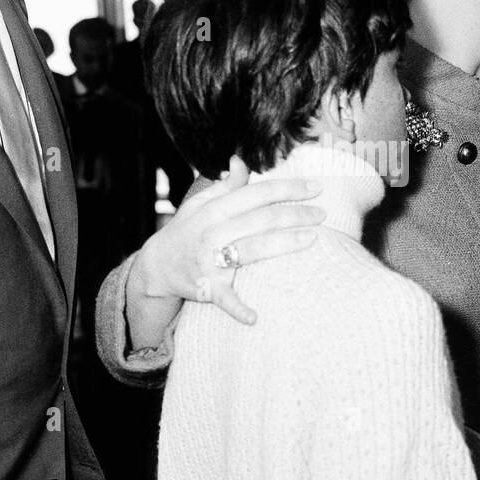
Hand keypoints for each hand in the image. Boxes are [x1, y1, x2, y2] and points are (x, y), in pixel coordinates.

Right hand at [130, 154, 324, 324]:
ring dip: (284, 244)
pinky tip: (255, 318)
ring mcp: (210, 260)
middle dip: (295, 214)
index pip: (257, 194)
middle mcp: (213, 232)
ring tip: (312, 238)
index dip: (288, 189)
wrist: (156, 267)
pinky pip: (225, 298)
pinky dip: (239, 309)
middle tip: (322, 215)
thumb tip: (241, 162)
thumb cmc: (185, 231)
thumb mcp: (199, 204)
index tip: (315, 187)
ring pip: (253, 249)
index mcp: (214, 209)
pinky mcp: (208, 287)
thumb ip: (225, 186)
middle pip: (262, 219)